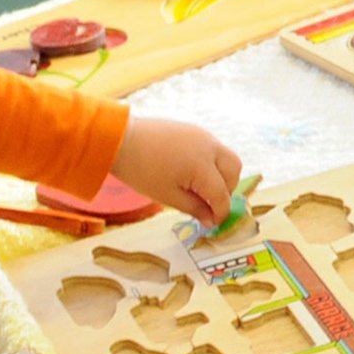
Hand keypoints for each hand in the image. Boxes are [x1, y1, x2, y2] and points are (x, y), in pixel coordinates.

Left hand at [108, 112, 241, 226]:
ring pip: (227, 157)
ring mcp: (204, 136)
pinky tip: (192, 172)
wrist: (119, 138)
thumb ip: (194, 208)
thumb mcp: (167, 196)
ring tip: (201, 188)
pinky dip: (212, 162)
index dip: (220, 212)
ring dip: (222, 175)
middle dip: (227, 190)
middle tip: (210, 203)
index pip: (221, 194)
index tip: (213, 223)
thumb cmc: (141, 170)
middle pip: (234, 171)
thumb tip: (211, 220)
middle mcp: (209, 148)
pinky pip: (214, 148)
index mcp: (202, 167)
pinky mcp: (195, 130)